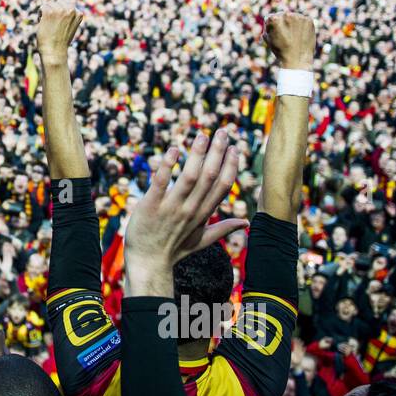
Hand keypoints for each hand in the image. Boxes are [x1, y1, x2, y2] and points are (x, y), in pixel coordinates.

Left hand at [35, 1, 83, 65]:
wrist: (54, 52)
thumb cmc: (61, 42)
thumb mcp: (70, 28)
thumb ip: (69, 17)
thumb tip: (66, 7)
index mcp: (79, 14)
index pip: (67, 5)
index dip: (60, 14)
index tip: (59, 25)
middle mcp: (71, 10)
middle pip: (58, 3)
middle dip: (53, 11)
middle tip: (52, 25)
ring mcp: (60, 10)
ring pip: (49, 4)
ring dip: (46, 13)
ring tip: (48, 25)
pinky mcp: (50, 12)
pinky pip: (43, 7)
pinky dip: (40, 15)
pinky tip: (42, 23)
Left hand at [122, 129, 247, 297]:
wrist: (148, 262)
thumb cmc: (174, 250)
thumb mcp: (202, 240)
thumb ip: (223, 228)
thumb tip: (246, 223)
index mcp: (203, 214)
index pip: (222, 186)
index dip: (230, 166)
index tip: (234, 148)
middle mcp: (190, 209)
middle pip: (209, 176)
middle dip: (218, 152)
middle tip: (222, 132)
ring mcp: (171, 207)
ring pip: (189, 177)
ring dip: (197, 155)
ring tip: (202, 136)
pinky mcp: (151, 205)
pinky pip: (161, 182)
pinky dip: (168, 165)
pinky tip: (174, 149)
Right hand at [263, 12, 316, 69]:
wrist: (297, 59)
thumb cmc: (280, 50)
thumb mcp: (268, 38)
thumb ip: (268, 26)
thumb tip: (272, 18)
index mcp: (274, 18)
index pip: (270, 17)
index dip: (272, 27)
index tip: (276, 34)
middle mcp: (286, 14)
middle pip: (283, 15)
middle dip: (283, 23)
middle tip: (286, 35)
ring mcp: (299, 16)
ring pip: (294, 17)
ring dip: (293, 23)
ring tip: (294, 36)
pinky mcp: (308, 20)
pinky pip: (303, 20)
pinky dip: (302, 26)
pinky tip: (301, 35)